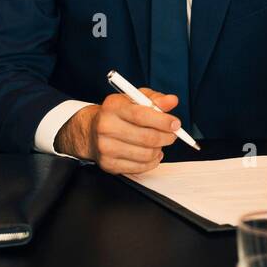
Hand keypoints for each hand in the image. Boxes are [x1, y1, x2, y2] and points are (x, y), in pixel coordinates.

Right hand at [55, 88, 179, 173]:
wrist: (91, 130)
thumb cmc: (117, 113)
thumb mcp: (134, 99)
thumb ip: (155, 99)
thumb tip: (172, 101)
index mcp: (113, 106)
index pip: (142, 115)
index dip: (163, 121)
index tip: (176, 124)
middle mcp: (106, 127)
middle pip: (146, 137)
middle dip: (166, 137)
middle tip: (172, 135)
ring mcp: (106, 147)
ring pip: (146, 154)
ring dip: (159, 149)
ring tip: (159, 143)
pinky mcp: (108, 164)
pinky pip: (140, 167)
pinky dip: (152, 161)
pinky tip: (152, 153)